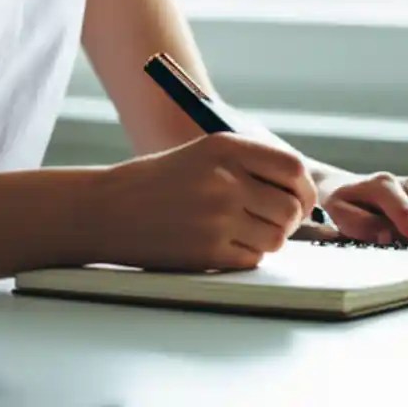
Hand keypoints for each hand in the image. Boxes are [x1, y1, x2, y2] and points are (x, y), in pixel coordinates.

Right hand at [85, 133, 317, 270]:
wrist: (105, 210)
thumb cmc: (158, 182)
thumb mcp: (204, 154)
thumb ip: (251, 165)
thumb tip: (301, 189)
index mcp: (226, 149)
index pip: (292, 168)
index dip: (303, 188)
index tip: (299, 198)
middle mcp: (226, 181)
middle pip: (291, 207)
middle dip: (288, 219)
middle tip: (272, 221)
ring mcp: (217, 218)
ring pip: (277, 238)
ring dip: (268, 239)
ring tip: (243, 232)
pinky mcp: (207, 252)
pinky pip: (252, 259)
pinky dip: (245, 256)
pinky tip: (222, 244)